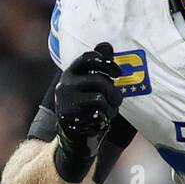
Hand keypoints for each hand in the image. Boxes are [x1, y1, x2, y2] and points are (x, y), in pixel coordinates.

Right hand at [54, 42, 122, 182]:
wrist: (76, 138)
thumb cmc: (88, 108)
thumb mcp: (92, 85)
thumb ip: (99, 67)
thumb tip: (107, 45)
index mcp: (71, 73)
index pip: (88, 58)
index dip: (106, 62)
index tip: (118, 72)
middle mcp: (65, 85)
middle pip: (98, 80)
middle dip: (113, 92)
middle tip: (117, 100)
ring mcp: (66, 102)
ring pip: (99, 98)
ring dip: (110, 108)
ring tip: (107, 113)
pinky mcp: (70, 119)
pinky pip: (97, 115)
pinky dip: (104, 120)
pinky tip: (99, 122)